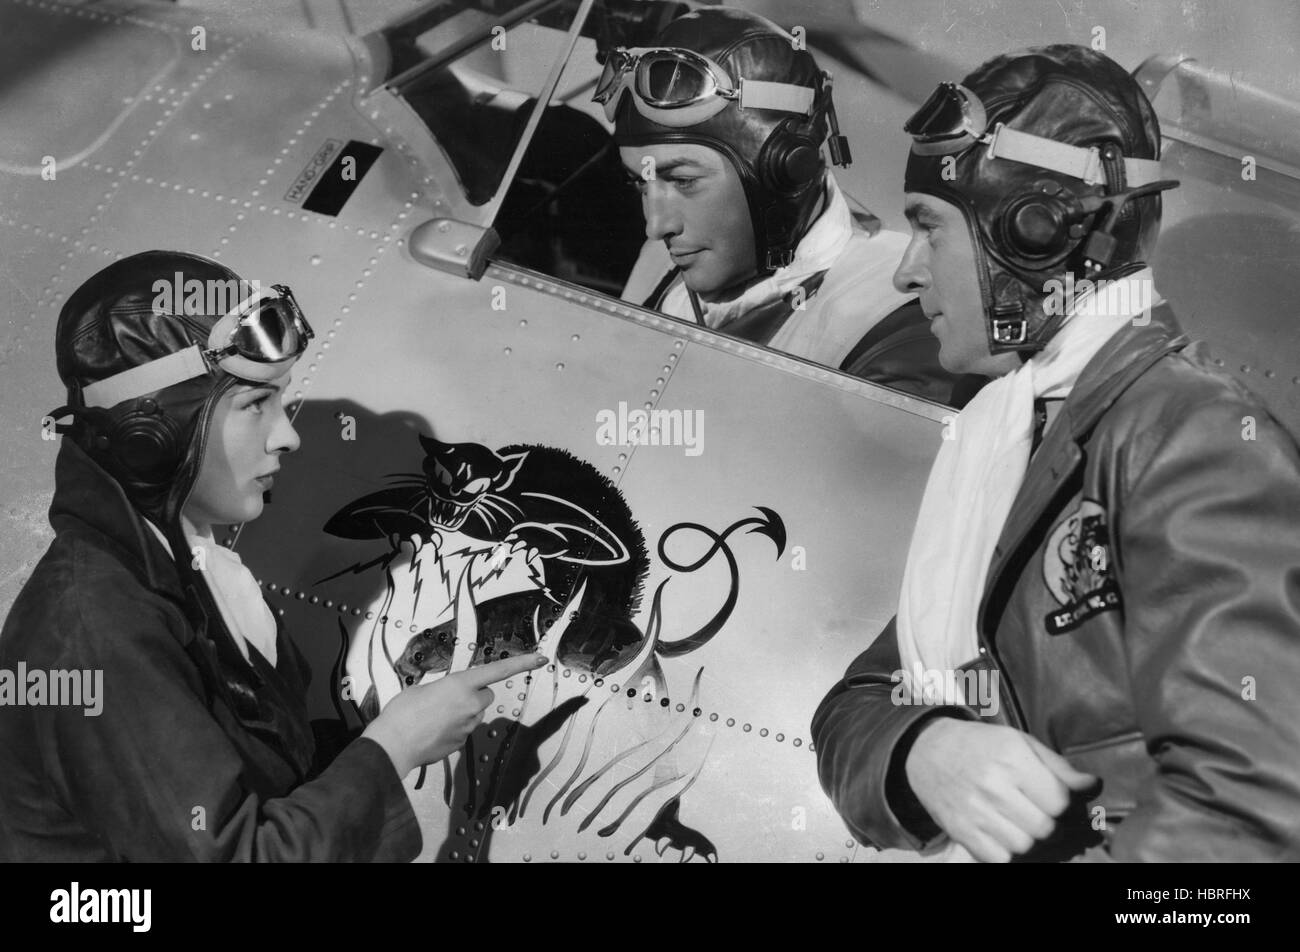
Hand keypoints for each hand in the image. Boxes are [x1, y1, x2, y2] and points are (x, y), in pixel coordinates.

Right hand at [363, 654, 546, 775]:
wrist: (393, 745)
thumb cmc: (402, 714)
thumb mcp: (422, 689)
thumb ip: (444, 689)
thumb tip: (448, 696)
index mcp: (461, 685)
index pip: (498, 670)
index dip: (521, 663)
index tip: (540, 659)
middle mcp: (470, 705)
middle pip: (485, 695)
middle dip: (474, 695)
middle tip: (449, 698)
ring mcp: (467, 727)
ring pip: (474, 715)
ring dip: (462, 713)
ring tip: (433, 717)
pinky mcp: (461, 744)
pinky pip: (463, 731)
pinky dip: (452, 729)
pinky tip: (432, 731)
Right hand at [904, 718, 1095, 862]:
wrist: (925, 751)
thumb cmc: (979, 744)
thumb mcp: (1019, 742)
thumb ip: (1057, 766)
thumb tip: (1093, 786)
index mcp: (1011, 758)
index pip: (1060, 801)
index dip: (1065, 806)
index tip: (1056, 800)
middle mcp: (993, 785)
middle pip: (1045, 827)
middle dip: (1050, 824)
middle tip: (1040, 813)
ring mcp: (974, 811)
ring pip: (1025, 846)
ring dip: (1030, 839)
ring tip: (1022, 824)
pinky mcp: (960, 831)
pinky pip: (999, 858)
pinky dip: (1007, 852)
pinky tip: (1003, 834)